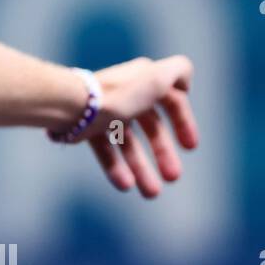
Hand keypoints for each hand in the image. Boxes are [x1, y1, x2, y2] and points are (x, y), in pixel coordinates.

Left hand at [77, 55, 197, 197]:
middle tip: (173, 178)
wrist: (74, 106)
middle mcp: (125, 95)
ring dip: (142, 169)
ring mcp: (106, 112)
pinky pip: (105, 150)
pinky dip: (116, 168)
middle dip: (163, 153)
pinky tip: (125, 185)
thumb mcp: (158, 77)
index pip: (171, 101)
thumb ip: (179, 72)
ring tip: (151, 193)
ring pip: (128, 143)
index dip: (184, 122)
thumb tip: (186, 82)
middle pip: (150, 127)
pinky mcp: (87, 128)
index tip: (190, 147)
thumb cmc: (120, 95)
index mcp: (144, 80)